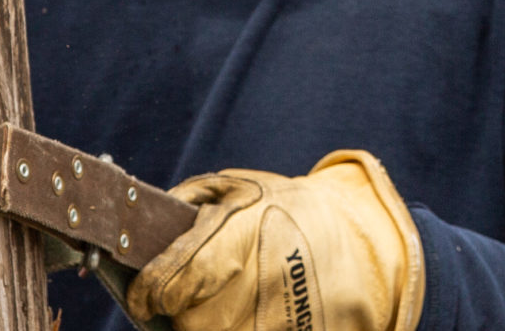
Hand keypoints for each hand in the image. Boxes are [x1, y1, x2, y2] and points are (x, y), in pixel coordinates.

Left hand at [126, 150, 424, 330]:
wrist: (360, 245)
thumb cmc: (292, 211)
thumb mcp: (238, 187)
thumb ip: (188, 201)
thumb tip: (151, 222)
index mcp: (229, 244)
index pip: (163, 287)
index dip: (145, 294)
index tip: (144, 295)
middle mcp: (246, 288)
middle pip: (184, 321)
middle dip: (182, 308)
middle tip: (196, 293)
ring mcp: (269, 322)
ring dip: (210, 322)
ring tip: (227, 302)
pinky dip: (238, 327)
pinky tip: (251, 312)